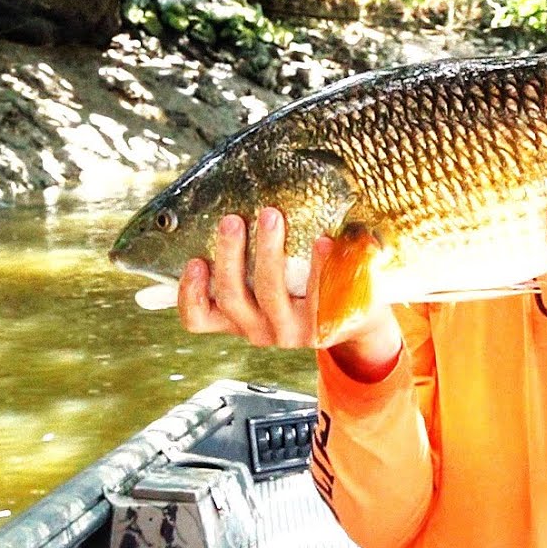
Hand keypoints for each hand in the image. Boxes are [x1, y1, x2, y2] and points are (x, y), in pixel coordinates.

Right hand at [177, 208, 400, 380]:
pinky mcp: (323, 327)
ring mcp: (291, 333)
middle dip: (229, 255)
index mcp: (239, 321)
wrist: (356, 322)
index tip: (195, 260)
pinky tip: (322, 241)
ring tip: (271, 215)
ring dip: (267, 251)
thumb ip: (249, 266)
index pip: (199, 319)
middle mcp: (260, 331)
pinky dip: (318, 265)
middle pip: (232, 297)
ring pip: (270, 292)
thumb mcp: (271, 286)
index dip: (190, 293)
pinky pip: (318, 294)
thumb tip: (220, 214)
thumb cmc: (304, 292)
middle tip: (232, 219)